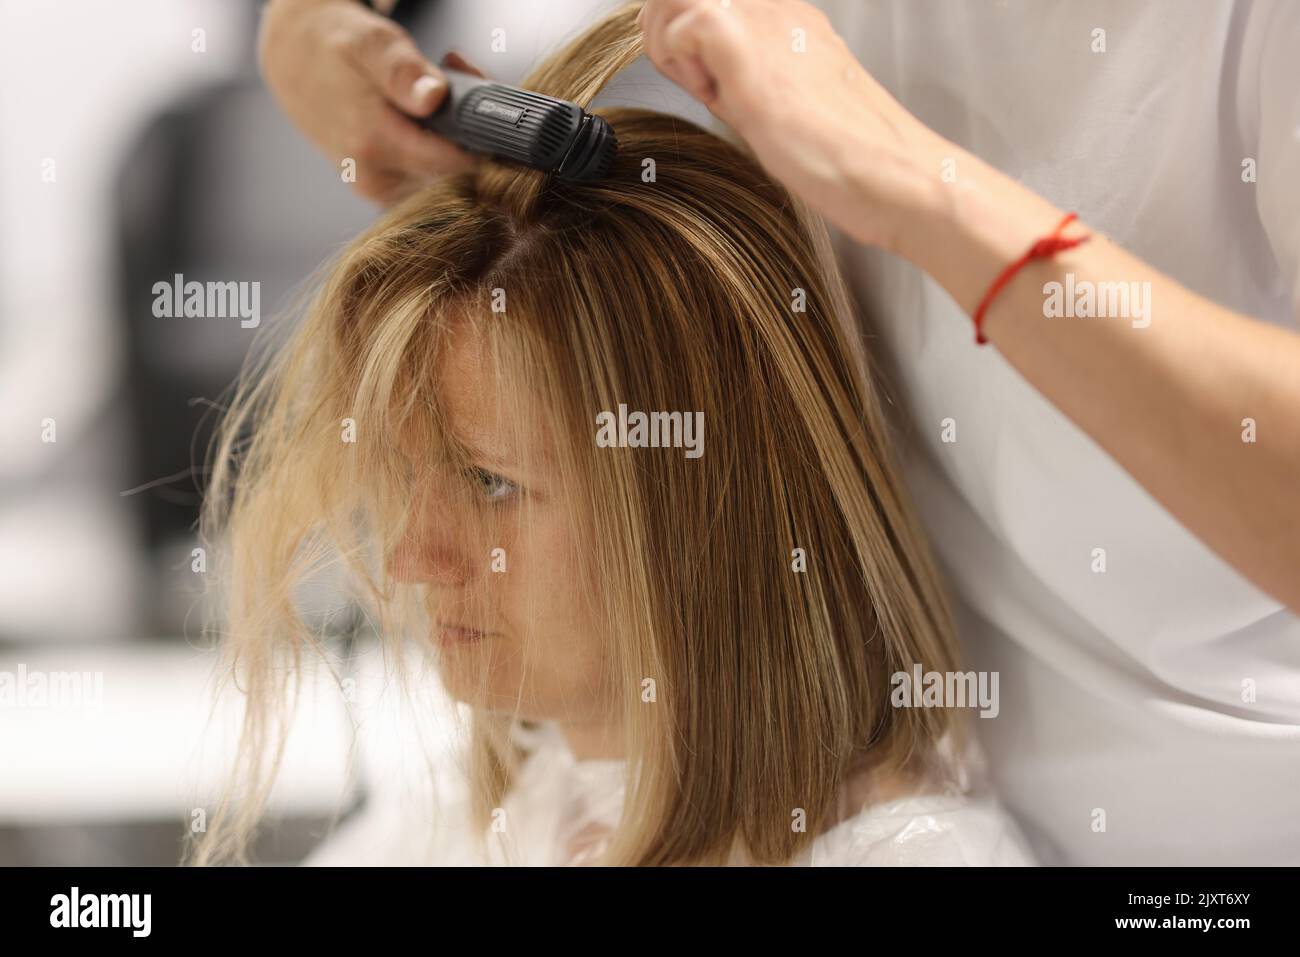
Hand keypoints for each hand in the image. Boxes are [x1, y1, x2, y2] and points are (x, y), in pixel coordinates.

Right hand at [258, 0, 481, 204]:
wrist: (294, 61)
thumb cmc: (335, 47)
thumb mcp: (369, 44)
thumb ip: (402, 71)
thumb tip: (434, 96)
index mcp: (373, 144)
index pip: (455, 165)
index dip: (478, 136)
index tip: (481, 104)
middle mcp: (376, 178)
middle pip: (455, 177)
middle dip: (469, 139)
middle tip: (460, 92)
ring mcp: (379, 191)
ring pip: (444, 183)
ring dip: (454, 147)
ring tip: (437, 102)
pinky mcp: (383, 192)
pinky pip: (426, 183)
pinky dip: (437, 157)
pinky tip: (427, 125)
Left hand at [637, 0, 951, 252]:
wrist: (889, 174)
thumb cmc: (845, 158)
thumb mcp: (777, 105)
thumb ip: (738, 80)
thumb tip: (698, 73)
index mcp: (784, 20)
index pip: (707, 4)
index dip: (686, 42)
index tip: (708, 85)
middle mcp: (773, 8)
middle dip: (667, 35)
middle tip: (698, 86)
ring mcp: (763, 19)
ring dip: (671, 46)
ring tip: (707, 92)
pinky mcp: (747, 45)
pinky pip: (683, 27)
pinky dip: (684, 68)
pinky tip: (720, 100)